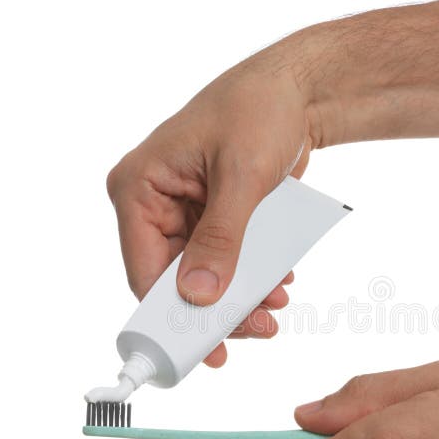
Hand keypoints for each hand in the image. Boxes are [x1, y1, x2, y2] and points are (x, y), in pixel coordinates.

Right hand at [106, 45, 313, 365]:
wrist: (298, 90)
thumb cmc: (260, 109)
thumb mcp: (241, 177)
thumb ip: (221, 239)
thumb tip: (200, 295)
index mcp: (139, 187)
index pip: (145, 270)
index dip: (171, 316)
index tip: (202, 348)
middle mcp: (154, 203)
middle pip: (176, 280)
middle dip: (218, 307)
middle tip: (257, 328)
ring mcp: (183, 211)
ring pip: (203, 275)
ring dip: (239, 294)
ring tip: (275, 304)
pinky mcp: (212, 215)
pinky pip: (224, 259)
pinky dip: (250, 274)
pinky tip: (277, 280)